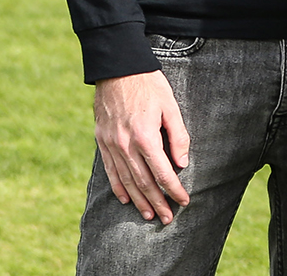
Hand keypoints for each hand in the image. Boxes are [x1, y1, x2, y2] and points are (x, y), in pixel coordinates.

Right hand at [93, 71, 191, 223]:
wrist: (117, 68)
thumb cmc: (149, 85)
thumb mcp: (171, 106)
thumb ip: (178, 136)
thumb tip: (182, 163)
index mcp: (146, 136)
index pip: (162, 172)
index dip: (174, 189)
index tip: (183, 201)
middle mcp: (126, 145)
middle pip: (143, 182)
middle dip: (158, 202)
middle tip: (167, 218)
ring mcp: (111, 144)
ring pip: (126, 180)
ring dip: (139, 200)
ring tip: (149, 214)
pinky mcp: (102, 140)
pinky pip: (110, 170)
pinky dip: (117, 187)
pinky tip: (125, 199)